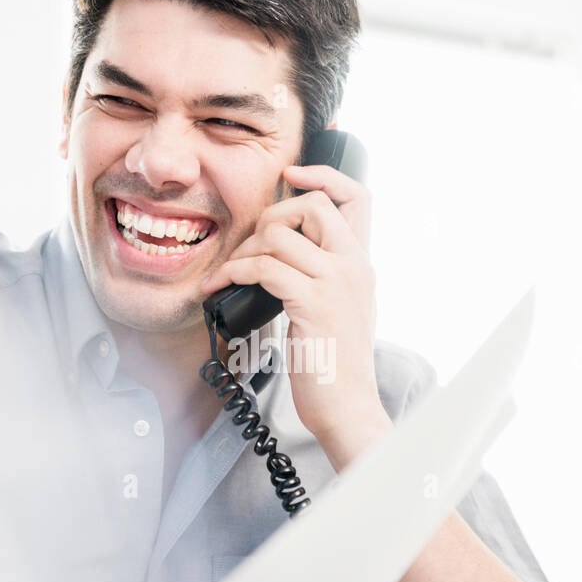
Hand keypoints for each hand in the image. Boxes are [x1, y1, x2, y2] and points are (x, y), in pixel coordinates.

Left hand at [199, 163, 387, 451]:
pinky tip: (220, 286)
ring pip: (281, 234)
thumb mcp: (337, 311)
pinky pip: (264, 267)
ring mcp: (336, 283)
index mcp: (361, 264)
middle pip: (313, 204)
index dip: (324, 175)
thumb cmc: (334, 367)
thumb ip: (321, 278)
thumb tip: (277, 259)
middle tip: (250, 246)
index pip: (357, 196)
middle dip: (271, 215)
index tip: (292, 175)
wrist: (347, 407)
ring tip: (230, 274)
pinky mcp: (313, 304)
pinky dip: (234, 272)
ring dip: (244, 250)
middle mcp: (354, 266)